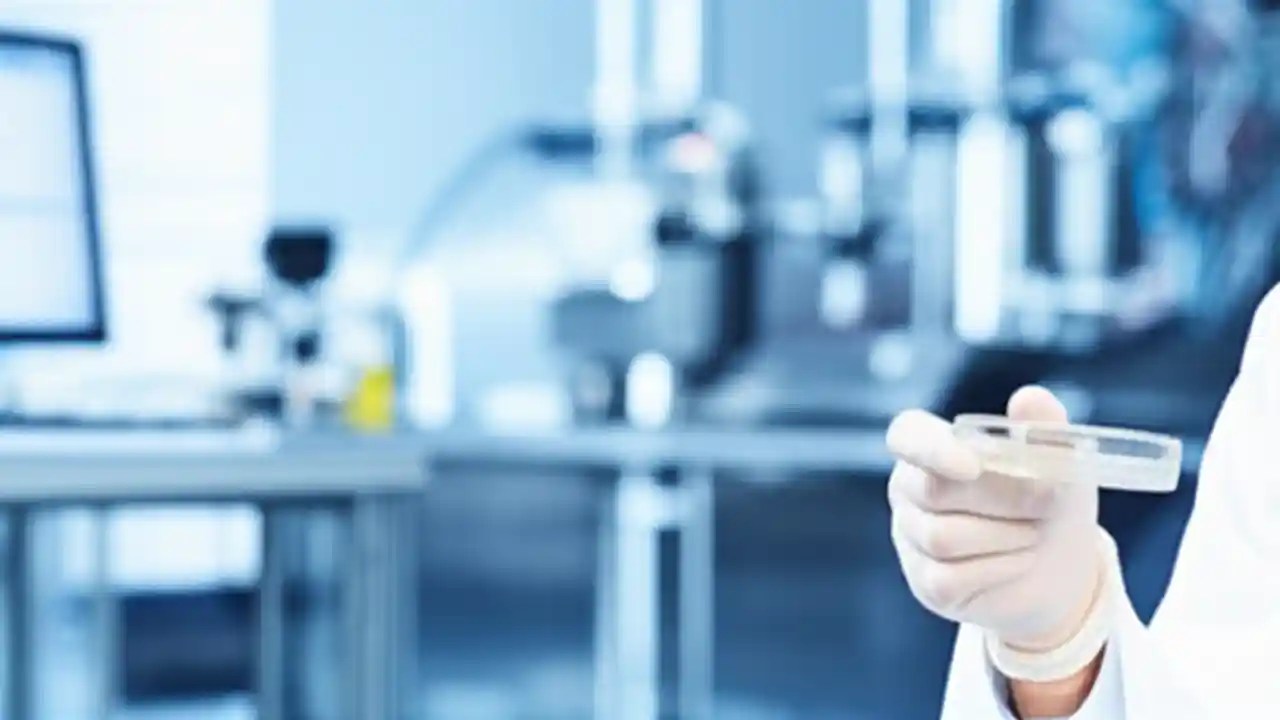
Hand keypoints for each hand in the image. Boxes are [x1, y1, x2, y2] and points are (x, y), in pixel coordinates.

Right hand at [886, 386, 1101, 651]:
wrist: (1059, 570)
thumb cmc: (1049, 502)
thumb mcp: (1059, 463)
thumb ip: (1044, 429)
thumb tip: (1029, 398)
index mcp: (930, 446)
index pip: (906, 435)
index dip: (931, 449)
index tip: (972, 464)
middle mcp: (909, 489)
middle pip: (934, 490)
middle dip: (1002, 498)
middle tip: (1049, 502)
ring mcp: (912, 538)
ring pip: (943, 536)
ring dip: (1006, 535)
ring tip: (1036, 533)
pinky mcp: (926, 584)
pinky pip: (951, 577)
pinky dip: (1000, 568)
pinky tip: (1020, 560)